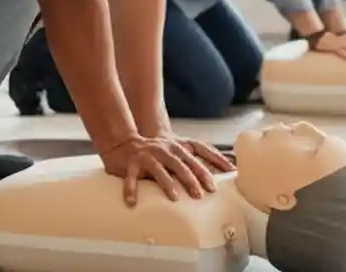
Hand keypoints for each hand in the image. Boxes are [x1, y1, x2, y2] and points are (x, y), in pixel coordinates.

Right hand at [99, 134, 229, 206]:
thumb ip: (195, 163)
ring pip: (159, 169)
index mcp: (178, 147)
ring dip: (167, 183)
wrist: (124, 143)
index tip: (221, 180)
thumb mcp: (177, 153)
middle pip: (180, 163)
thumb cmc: (156, 153)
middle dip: (191, 178)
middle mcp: (164, 149)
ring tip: (174, 197)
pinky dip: (131, 189)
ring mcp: (147, 155)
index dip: (211, 165)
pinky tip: (132, 202)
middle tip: (200, 194)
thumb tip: (221, 178)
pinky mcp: (131, 163)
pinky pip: (131, 178)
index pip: (199, 153)